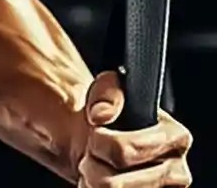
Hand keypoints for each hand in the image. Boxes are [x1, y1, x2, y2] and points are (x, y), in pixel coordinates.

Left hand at [77, 70, 191, 186]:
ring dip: (91, 180)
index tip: (97, 130)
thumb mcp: (108, 89)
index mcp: (175, 137)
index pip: (123, 150)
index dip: (100, 142)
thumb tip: (102, 115)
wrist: (102, 139)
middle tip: (93, 152)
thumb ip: (107, 93)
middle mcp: (176, 171)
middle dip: (91, 164)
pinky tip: (99, 179)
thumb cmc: (111, 115)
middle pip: (112, 183)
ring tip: (97, 165)